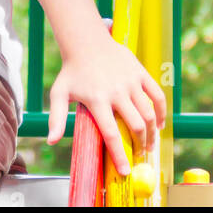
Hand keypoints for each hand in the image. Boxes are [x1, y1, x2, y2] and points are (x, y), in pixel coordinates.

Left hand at [46, 33, 165, 176]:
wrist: (86, 40)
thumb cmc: (72, 70)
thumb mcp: (59, 92)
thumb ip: (56, 118)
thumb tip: (51, 141)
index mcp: (97, 99)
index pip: (111, 133)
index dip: (120, 155)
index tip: (125, 171)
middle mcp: (116, 91)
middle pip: (135, 126)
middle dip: (140, 145)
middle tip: (139, 155)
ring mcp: (130, 81)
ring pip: (148, 113)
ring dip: (152, 133)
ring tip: (149, 144)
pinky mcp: (140, 72)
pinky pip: (157, 95)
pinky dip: (161, 112)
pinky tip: (159, 123)